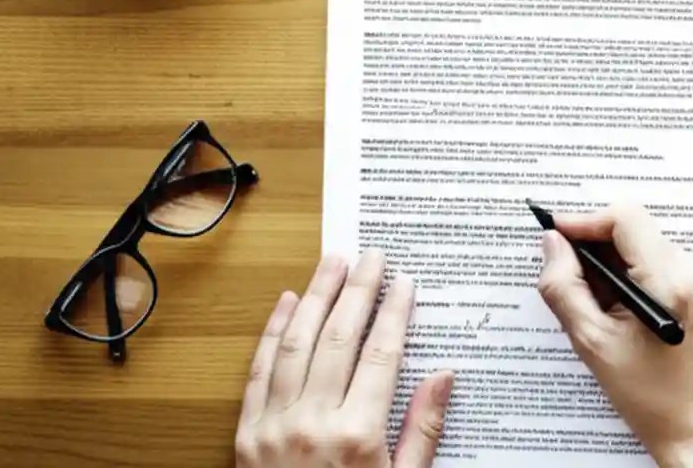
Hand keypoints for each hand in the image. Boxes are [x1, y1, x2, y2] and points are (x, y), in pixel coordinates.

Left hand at [236, 251, 454, 467]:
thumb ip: (423, 429)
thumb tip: (445, 376)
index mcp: (359, 435)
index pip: (381, 354)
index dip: (395, 313)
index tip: (405, 283)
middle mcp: (314, 422)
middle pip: (339, 336)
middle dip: (358, 290)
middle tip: (373, 256)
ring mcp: (274, 426)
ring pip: (296, 343)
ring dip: (315, 295)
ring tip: (333, 262)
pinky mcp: (246, 434)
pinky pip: (259, 370)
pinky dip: (272, 332)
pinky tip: (286, 303)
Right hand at [536, 204, 692, 467]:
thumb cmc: (650, 396)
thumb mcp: (593, 343)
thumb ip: (565, 287)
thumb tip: (552, 243)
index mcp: (670, 282)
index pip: (625, 219)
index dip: (584, 221)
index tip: (555, 234)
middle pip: (633, 230)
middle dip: (595, 247)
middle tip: (569, 278)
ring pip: (643, 245)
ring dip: (613, 263)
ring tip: (597, 304)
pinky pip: (658, 262)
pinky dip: (631, 274)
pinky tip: (619, 310)